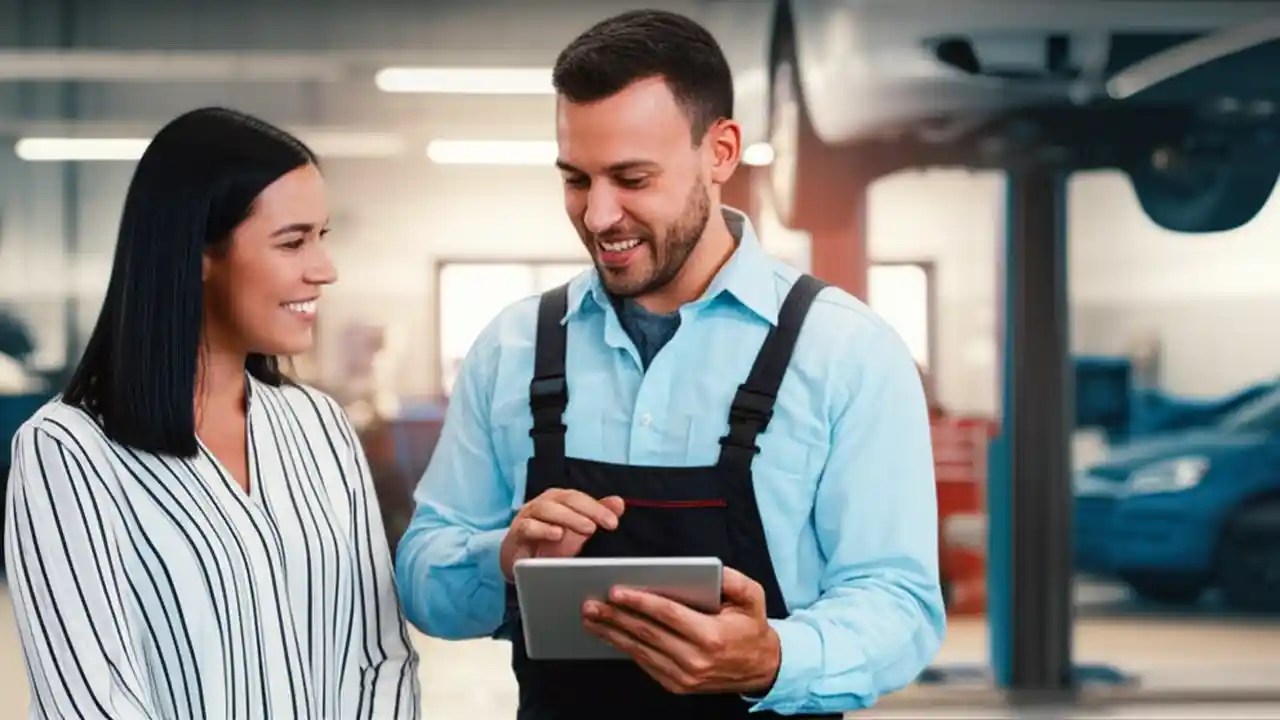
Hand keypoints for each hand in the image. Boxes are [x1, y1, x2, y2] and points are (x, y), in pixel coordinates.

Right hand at [499, 489, 624, 581]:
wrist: (522, 562)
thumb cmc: (550, 542)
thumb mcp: (577, 530)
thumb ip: (596, 515)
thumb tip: (618, 502)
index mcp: (559, 499)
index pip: (580, 498)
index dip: (598, 507)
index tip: (613, 522)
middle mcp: (544, 503)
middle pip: (566, 499)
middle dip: (588, 511)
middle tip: (604, 525)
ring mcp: (528, 516)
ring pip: (547, 509)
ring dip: (569, 517)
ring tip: (587, 528)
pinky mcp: (516, 532)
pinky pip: (528, 527)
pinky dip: (543, 529)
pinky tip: (557, 534)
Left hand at [582, 566, 780, 695]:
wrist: (760, 668)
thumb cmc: (751, 627)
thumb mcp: (753, 597)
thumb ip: (734, 580)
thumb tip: (712, 569)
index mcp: (711, 636)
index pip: (668, 615)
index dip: (640, 601)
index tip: (616, 590)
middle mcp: (695, 660)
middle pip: (647, 633)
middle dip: (616, 616)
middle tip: (591, 602)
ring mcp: (684, 677)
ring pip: (640, 650)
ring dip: (612, 633)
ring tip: (591, 617)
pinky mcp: (676, 685)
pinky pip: (645, 663)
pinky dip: (624, 647)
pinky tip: (609, 633)